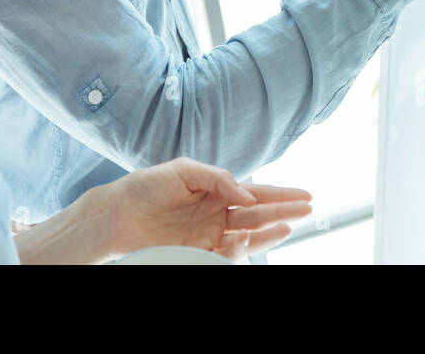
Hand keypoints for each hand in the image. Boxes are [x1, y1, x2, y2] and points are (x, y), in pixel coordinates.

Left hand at [103, 157, 312, 261]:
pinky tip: (247, 240)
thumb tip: (246, 194)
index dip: (281, 194)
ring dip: (270, 233)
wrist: (117, 214)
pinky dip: (241, 250)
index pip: (255, 193)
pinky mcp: (198, 252)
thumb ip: (218, 178)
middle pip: (258, 214)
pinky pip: (227, 254)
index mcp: (216, 191)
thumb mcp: (183, 170)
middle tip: (307, 209)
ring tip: (289, 226)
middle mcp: (217, 213)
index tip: (305, 195)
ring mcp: (209, 234)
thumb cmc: (146, 187)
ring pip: (248, 236)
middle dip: (284, 211)